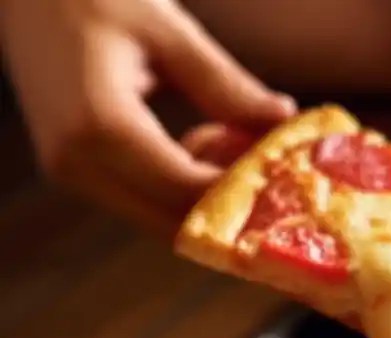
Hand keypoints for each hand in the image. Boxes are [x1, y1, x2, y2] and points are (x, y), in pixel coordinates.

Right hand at [0, 0, 294, 231]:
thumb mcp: (170, 33)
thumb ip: (227, 86)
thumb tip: (284, 120)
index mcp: (98, 126)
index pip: (186, 191)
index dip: (242, 194)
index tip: (290, 177)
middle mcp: (76, 162)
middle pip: (172, 221)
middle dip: (229, 208)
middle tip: (277, 173)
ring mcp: (69, 170)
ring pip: (158, 217)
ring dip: (206, 197)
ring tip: (239, 144)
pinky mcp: (74, 168)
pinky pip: (142, 198)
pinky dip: (183, 186)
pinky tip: (207, 140)